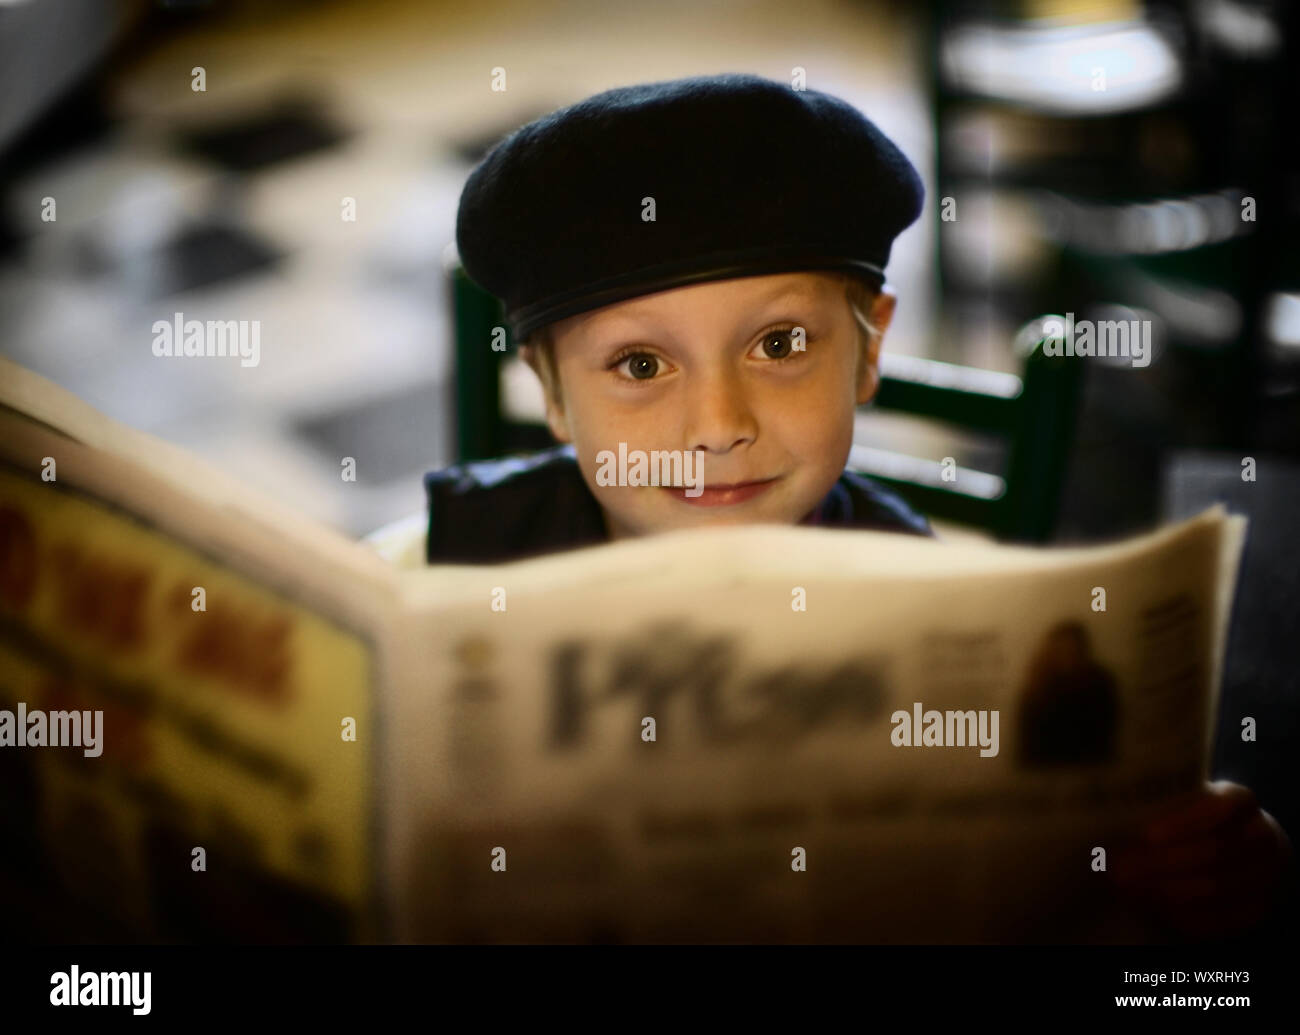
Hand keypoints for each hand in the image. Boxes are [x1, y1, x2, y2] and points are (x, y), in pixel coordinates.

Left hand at [1110, 780, 1292, 940]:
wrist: (1240, 848)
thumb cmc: (1194, 818)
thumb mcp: (1183, 802)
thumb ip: (1159, 805)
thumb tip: (1109, 813)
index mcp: (1240, 801)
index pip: (1222, 805)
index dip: (1186, 820)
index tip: (1147, 833)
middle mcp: (1261, 836)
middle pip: (1214, 852)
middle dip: (1161, 862)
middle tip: (1119, 867)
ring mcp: (1265, 875)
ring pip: (1216, 888)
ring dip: (1164, 890)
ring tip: (1125, 887)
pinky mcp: (1256, 909)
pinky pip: (1220, 919)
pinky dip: (1180, 915)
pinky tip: (1148, 905)